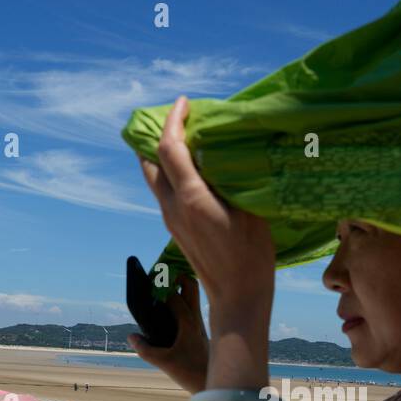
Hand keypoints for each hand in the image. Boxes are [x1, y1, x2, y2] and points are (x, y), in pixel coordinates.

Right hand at [127, 275, 208, 393]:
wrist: (212, 383)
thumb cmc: (191, 372)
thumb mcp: (164, 363)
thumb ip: (145, 350)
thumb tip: (131, 336)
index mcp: (188, 322)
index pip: (173, 296)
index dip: (159, 287)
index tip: (147, 284)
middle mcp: (197, 317)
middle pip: (191, 284)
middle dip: (176, 276)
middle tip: (160, 279)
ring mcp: (201, 322)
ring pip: (194, 294)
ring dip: (180, 287)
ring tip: (163, 289)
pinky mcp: (201, 329)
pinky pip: (193, 306)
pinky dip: (182, 300)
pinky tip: (170, 311)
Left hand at [139, 96, 274, 334]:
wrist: (237, 297)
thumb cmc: (251, 255)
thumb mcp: (249, 210)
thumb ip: (232, 178)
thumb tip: (229, 151)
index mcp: (189, 197)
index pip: (169, 147)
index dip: (174, 120)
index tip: (184, 102)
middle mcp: (172, 206)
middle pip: (149, 161)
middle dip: (157, 135)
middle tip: (176, 119)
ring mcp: (170, 220)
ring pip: (154, 179)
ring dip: (162, 156)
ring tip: (183, 141)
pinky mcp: (175, 231)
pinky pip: (164, 193)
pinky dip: (170, 174)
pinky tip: (191, 172)